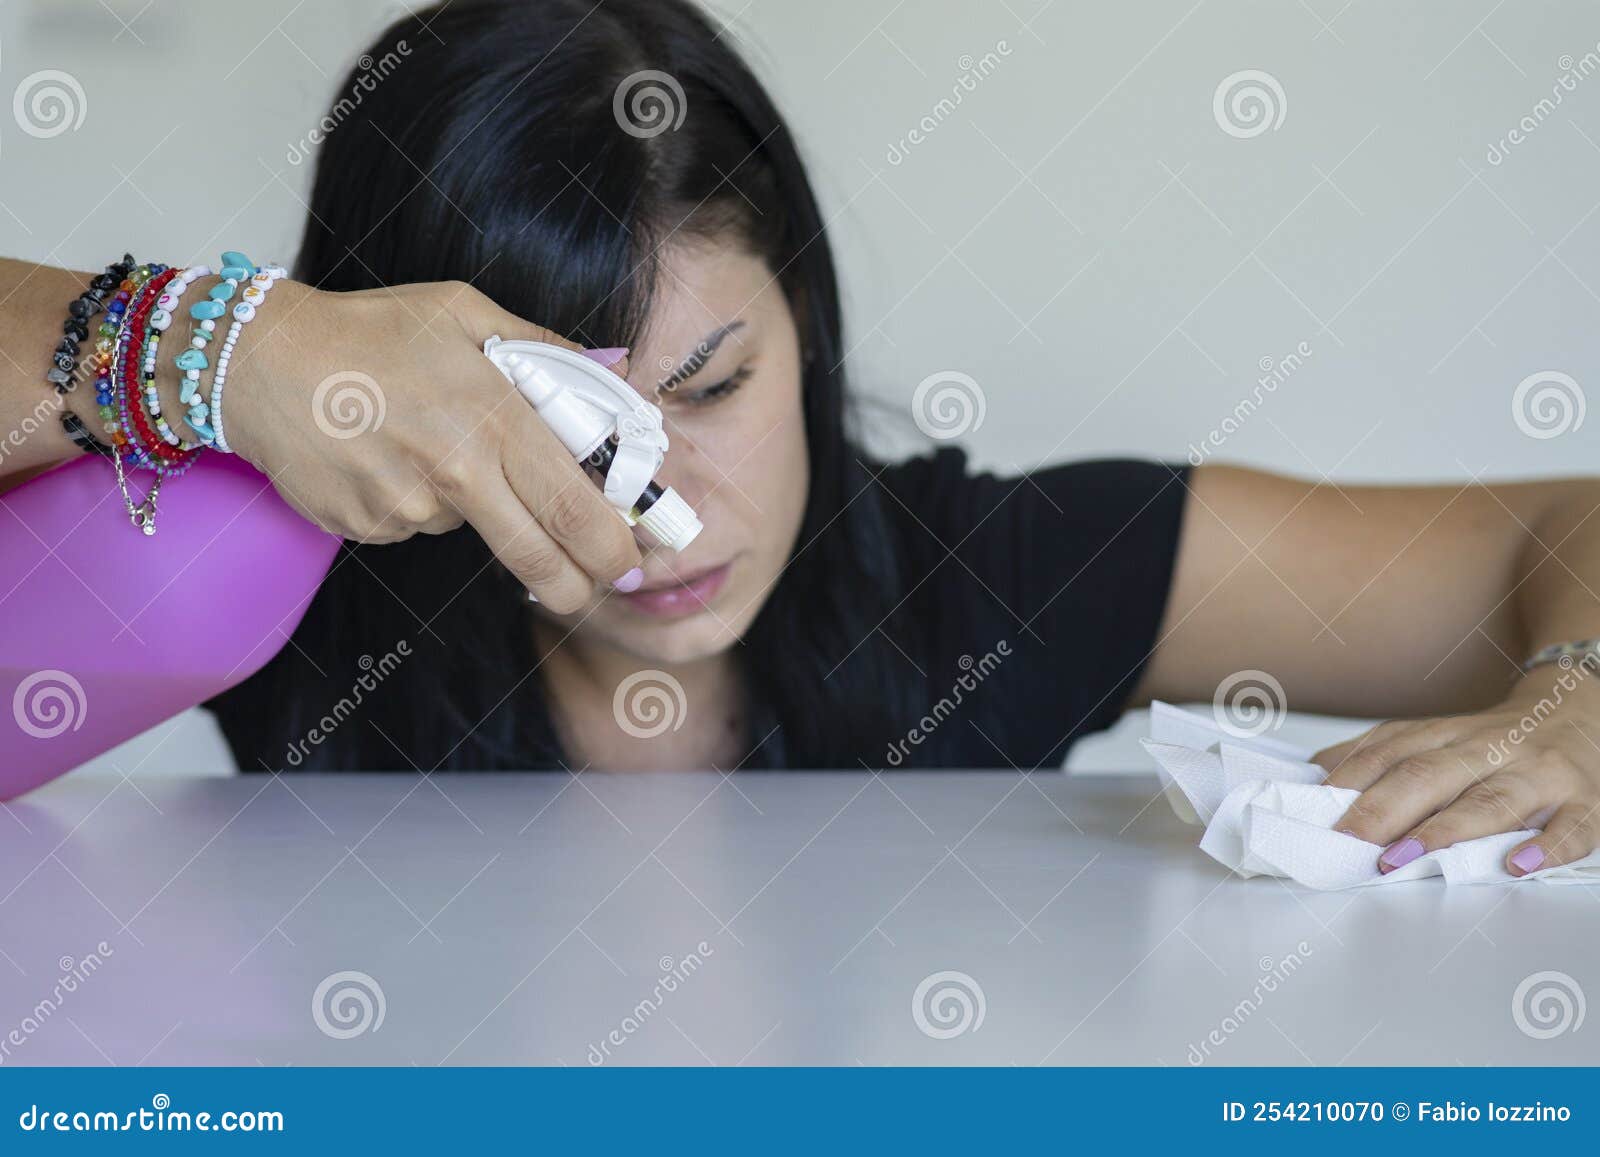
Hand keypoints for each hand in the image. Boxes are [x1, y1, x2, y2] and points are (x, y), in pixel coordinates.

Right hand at [221, 278, 642, 610]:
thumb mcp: (465, 313)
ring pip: (471, 528)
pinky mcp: (367, 528)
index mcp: (492, 416)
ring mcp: (407, 506)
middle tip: (589, 586)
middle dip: (576, 583)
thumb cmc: (370, 331)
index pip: (574, 506)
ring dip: (473, 505)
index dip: (611, 544)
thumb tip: (616, 375)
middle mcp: (455, 470)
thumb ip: (547, 351)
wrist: (257, 360)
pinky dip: (418, 502)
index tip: (630, 558)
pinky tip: (387, 456)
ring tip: (428, 442)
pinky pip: (416, 525)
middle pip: (539, 555)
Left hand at [1313, 661, 1599, 874]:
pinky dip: (1547, 846)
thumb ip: (1380, 754)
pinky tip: (1519, 864)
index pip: (1387, 755)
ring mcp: (1537, 774)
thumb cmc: (1493, 742)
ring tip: (1405, 857)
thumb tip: (1313, 774)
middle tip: (1349, 845)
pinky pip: (1572, 825)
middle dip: (1382, 811)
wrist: (1581, 713)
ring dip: (1444, 831)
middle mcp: (1487, 749)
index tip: (1316, 816)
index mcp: (1443, 735)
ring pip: (1489, 801)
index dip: (1350, 785)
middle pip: (1427, 776)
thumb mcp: (1434, 736)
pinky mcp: (1585, 800)